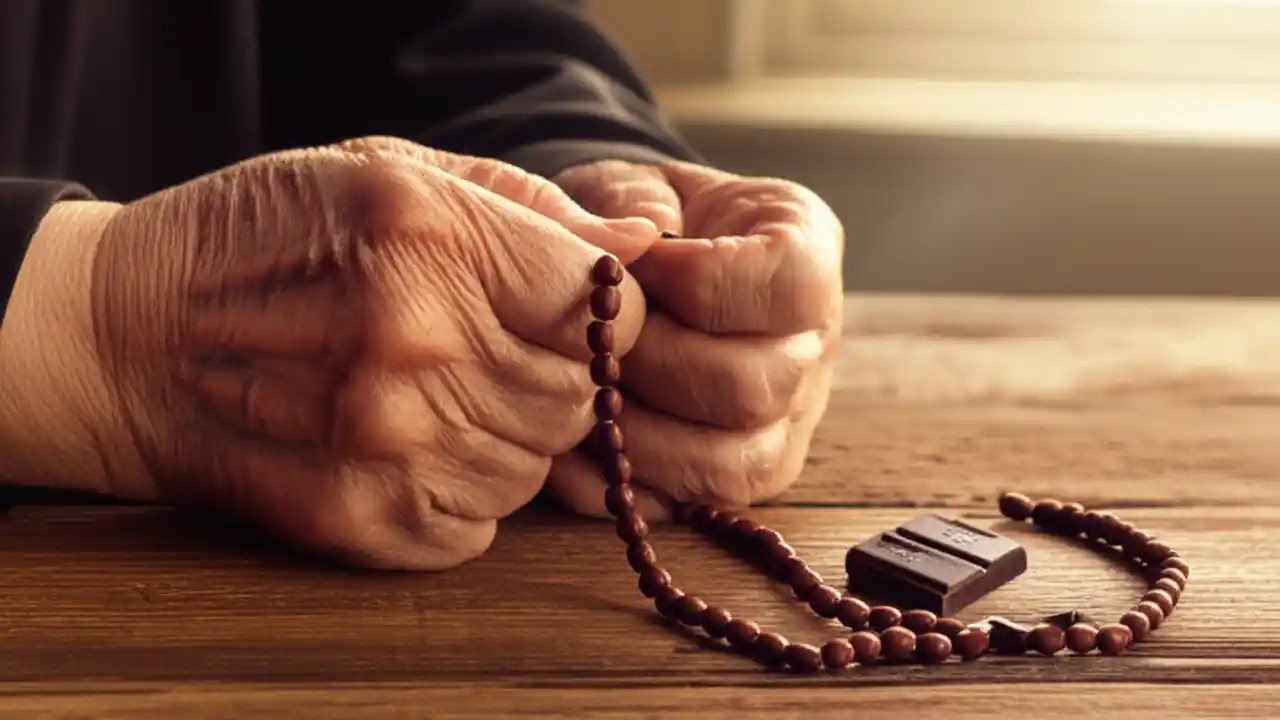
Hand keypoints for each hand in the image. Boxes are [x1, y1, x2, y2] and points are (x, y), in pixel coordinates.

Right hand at [0, 137, 654, 568]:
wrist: (128, 337)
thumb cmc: (267, 236)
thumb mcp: (389, 172)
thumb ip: (527, 204)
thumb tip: (643, 243)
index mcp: (432, 239)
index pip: (603, 306)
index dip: (598, 313)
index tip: (562, 310)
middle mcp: (417, 346)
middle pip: (578, 393)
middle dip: (551, 374)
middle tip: (483, 348)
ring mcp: (389, 446)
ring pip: (537, 466)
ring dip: (506, 435)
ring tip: (433, 396)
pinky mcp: (364, 523)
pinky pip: (481, 524)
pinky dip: (463, 493)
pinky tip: (406, 448)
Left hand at [551, 160, 842, 516]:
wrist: (634, 265)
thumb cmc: (637, 221)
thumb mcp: (632, 184)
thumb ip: (630, 200)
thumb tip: (639, 239)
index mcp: (806, 255)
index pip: (792, 284)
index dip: (704, 280)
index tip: (643, 264)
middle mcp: (810, 346)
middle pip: (756, 387)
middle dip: (656, 364)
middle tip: (600, 337)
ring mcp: (785, 420)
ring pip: (731, 465)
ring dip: (638, 434)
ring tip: (587, 389)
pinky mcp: (740, 475)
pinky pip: (688, 506)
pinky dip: (619, 482)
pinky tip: (576, 443)